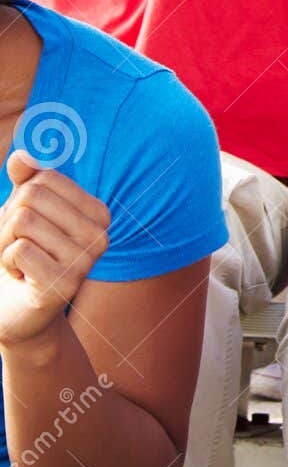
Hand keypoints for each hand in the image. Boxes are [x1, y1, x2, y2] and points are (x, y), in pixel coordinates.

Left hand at [0, 152, 110, 347]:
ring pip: (22, 222)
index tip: (26, 228)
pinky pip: (19, 250)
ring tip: (18, 262)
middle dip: (6, 222)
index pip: (43, 179)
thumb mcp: (21, 212)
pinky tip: (21, 277)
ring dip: (3, 244)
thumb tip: (22, 156)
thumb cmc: (21, 254)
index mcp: (98, 214)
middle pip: (30, 198)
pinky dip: (7, 262)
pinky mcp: (64, 285)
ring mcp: (85, 262)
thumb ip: (25, 181)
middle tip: (16, 247)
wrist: (14, 309)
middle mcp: (100, 236)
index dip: (18, 200)